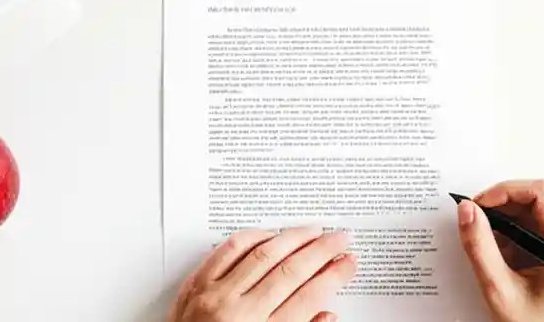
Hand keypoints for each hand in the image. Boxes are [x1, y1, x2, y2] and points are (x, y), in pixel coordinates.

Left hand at [168, 226, 357, 321]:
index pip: (309, 298)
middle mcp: (239, 314)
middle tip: (340, 238)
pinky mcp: (195, 285)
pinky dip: (252, 237)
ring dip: (293, 237)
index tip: (348, 263)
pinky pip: (228, 250)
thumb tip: (327, 315)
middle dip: (322, 250)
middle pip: (291, 271)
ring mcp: (215, 296)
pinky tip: (269, 233)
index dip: (334, 276)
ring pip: (262, 254)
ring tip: (313, 230)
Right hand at [456, 180, 543, 321]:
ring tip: (484, 244)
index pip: (541, 194)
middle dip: (501, 207)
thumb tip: (466, 212)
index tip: (478, 203)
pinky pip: (536, 234)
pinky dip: (511, 238)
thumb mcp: (501, 291)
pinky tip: (496, 256)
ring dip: (505, 224)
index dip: (505, 191)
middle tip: (473, 220)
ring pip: (535, 217)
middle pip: (538, 202)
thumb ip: (480, 248)